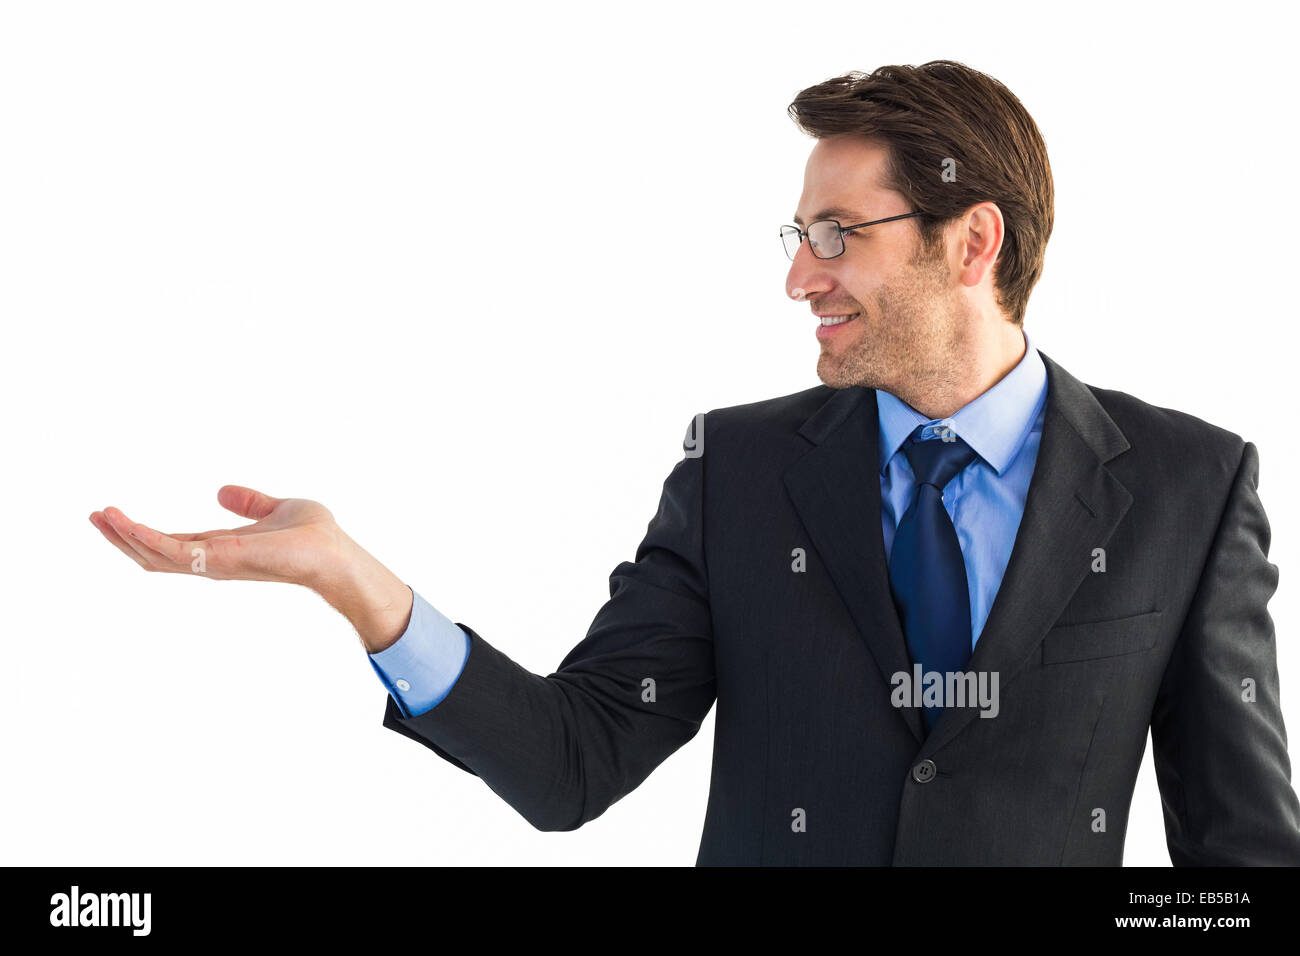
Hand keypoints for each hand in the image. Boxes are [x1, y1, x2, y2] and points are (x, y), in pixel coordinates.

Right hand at [89, 484, 342, 588]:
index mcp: (222, 548)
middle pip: (154, 554)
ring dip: (124, 536)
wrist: (335, 553)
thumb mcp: (276, 509)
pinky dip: (142, 536)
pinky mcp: (215, 560)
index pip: (174, 543)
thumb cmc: (315, 537)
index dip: (144, 532)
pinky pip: (168, 551)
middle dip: (122, 537)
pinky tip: (122, 519)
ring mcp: (212, 563)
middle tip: (95, 516)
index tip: (116, 514)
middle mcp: (213, 560)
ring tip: (100, 515)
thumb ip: (250, 502)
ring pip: (154, 555)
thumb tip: (222, 490)